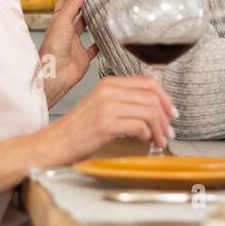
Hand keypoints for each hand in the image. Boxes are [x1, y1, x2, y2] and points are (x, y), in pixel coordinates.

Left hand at [37, 0, 97, 105]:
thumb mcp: (62, 22)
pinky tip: (106, 37)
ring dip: (92, 22)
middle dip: (85, 7)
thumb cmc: (53, 49)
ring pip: (85, 30)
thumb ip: (72, 6)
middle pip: (76, 16)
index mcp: (58, 24)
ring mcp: (75, 45)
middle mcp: (66, 33)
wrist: (56, 73)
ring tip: (103, 12)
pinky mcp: (83, 57)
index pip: (65, 5)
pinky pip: (93, 48)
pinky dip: (100, 43)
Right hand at [42, 75, 177, 162]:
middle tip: (170, 130)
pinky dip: (148, 135)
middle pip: (151, 96)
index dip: (165, 97)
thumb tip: (154, 108)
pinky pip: (139, 126)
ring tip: (161, 140)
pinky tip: (146, 141)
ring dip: (160, 129)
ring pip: (149, 111)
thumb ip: (124, 101)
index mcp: (109, 83)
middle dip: (166, 116)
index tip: (171, 112)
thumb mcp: (101, 106)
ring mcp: (106, 106)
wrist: (53, 143)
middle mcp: (108, 90)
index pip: (148, 82)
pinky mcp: (105, 124)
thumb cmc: (78, 130)